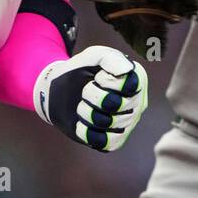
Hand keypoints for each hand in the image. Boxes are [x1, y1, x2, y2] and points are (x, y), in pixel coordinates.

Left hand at [33, 45, 147, 151]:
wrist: (60, 91)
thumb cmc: (82, 70)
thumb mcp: (93, 56)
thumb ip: (111, 58)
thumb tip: (127, 71)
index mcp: (137, 80)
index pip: (128, 85)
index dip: (107, 81)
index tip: (98, 76)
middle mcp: (137, 104)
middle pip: (116, 104)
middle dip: (92, 95)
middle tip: (86, 90)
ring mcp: (127, 124)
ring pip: (107, 123)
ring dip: (86, 111)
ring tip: (83, 105)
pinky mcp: (113, 141)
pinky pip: (103, 142)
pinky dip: (86, 131)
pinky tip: (82, 122)